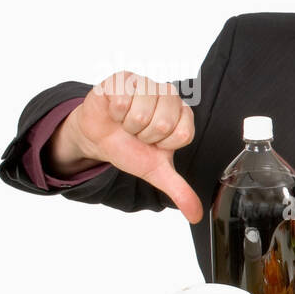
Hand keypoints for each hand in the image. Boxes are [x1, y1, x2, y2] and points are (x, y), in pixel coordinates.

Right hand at [50, 70, 202, 222]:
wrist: (99, 136)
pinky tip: (114, 112)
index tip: (154, 143)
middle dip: (144, 136)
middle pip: (162, 124)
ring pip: (141, 113)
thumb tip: (195, 215)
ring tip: (126, 123)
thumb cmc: (130, 147)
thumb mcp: (156, 171)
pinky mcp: (123, 78)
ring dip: (128, 125)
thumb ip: (179, 190)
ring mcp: (146, 83)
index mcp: (183, 114)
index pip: (182, 134)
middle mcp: (168, 94)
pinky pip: (120, 100)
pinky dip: (113, 113)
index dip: (163, 144)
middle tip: (137, 133)